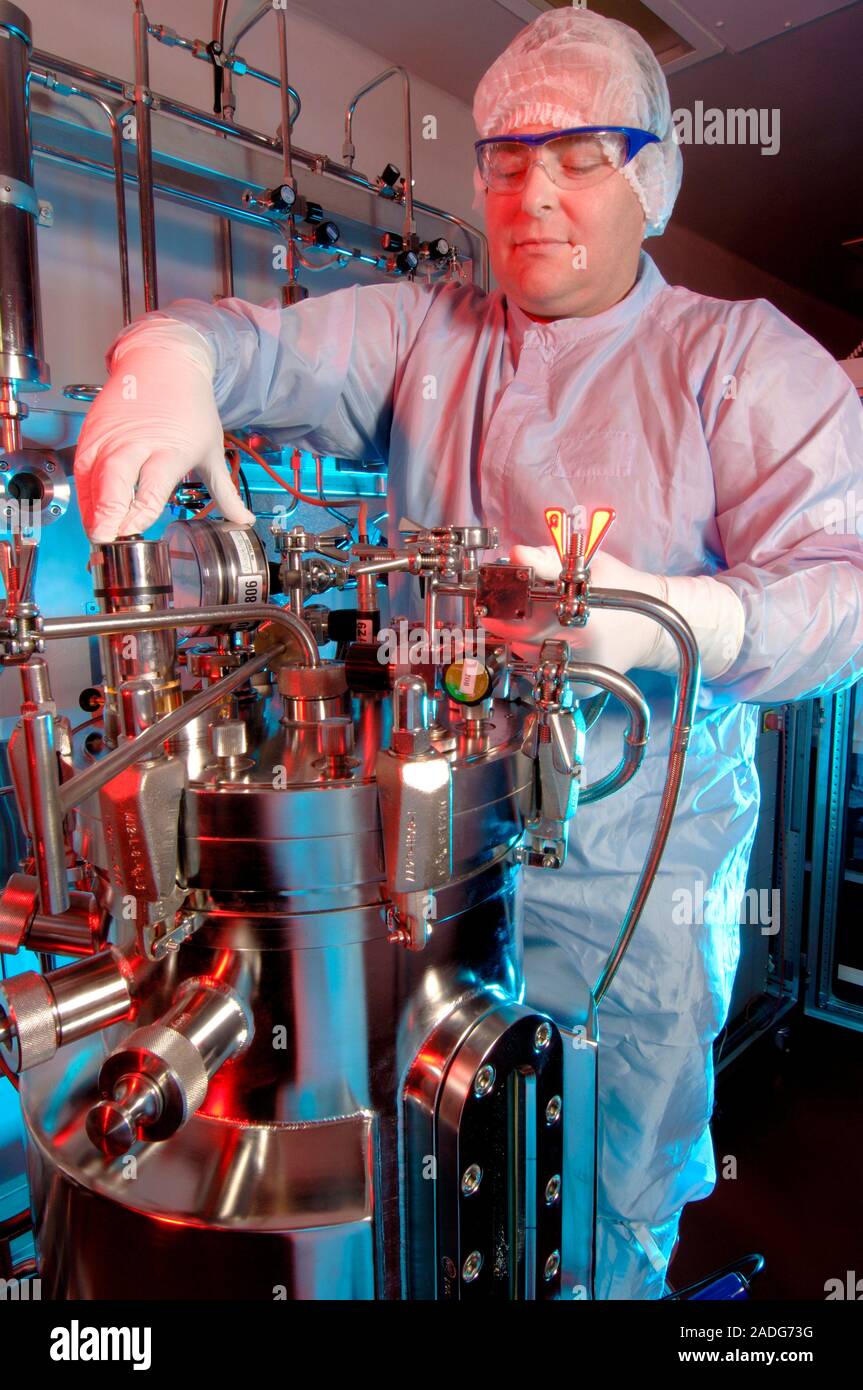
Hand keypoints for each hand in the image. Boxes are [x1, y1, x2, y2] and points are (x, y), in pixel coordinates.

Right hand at [74, 318, 254, 542]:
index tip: (133, 532)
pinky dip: (84, 493)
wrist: (164, 359)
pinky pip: (82, 469)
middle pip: (115, 479)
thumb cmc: (189, 406)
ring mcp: (110, 436)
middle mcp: (135, 442)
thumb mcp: (211, 449)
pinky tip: (91, 513)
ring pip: (93, 476)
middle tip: (106, 539)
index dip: (140, 511)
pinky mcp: (92, 432)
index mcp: (171, 447)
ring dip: (91, 508)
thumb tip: (244, 520)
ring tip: (98, 534)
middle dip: (107, 512)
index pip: (152, 485)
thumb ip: (224, 492)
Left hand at [481, 544, 664, 674]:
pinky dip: (539, 655)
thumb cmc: (621, 589)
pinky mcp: (579, 688)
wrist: (652, 626)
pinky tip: (551, 640)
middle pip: (522, 641)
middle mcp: (582, 651)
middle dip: (508, 624)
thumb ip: (548, 559)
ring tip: (536, 620)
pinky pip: (544, 671)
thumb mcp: (588, 566)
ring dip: (523, 639)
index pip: (528, 618)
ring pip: (529, 658)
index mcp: (585, 617)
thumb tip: (516, 554)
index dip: (503, 610)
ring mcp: (581, 673)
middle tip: (500, 610)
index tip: (489, 602)